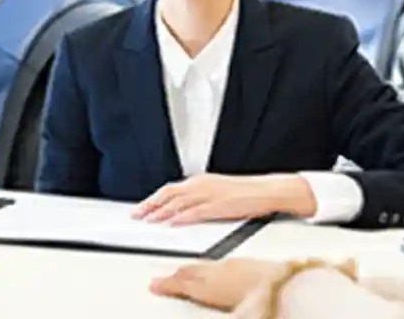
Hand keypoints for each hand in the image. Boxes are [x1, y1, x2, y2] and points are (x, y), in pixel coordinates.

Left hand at [133, 174, 315, 224]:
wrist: (267, 190)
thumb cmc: (246, 193)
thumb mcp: (217, 191)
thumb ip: (200, 198)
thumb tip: (182, 208)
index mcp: (200, 182)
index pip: (170, 190)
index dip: (153, 199)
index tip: (141, 208)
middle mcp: (202, 185)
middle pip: (169, 194)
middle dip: (150, 205)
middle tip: (136, 215)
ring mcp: (210, 195)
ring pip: (179, 202)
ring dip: (161, 212)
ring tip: (148, 220)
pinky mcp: (219, 205)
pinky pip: (196, 211)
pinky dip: (182, 217)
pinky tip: (173, 222)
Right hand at [150, 258, 283, 309]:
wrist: (291, 287)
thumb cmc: (261, 303)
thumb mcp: (236, 316)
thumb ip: (215, 314)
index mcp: (210, 286)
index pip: (182, 285)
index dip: (166, 286)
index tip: (155, 285)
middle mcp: (219, 272)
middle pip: (191, 272)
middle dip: (178, 275)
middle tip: (167, 278)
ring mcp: (235, 265)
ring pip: (206, 266)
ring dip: (194, 270)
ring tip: (189, 273)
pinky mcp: (250, 263)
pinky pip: (223, 263)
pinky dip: (213, 268)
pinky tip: (219, 272)